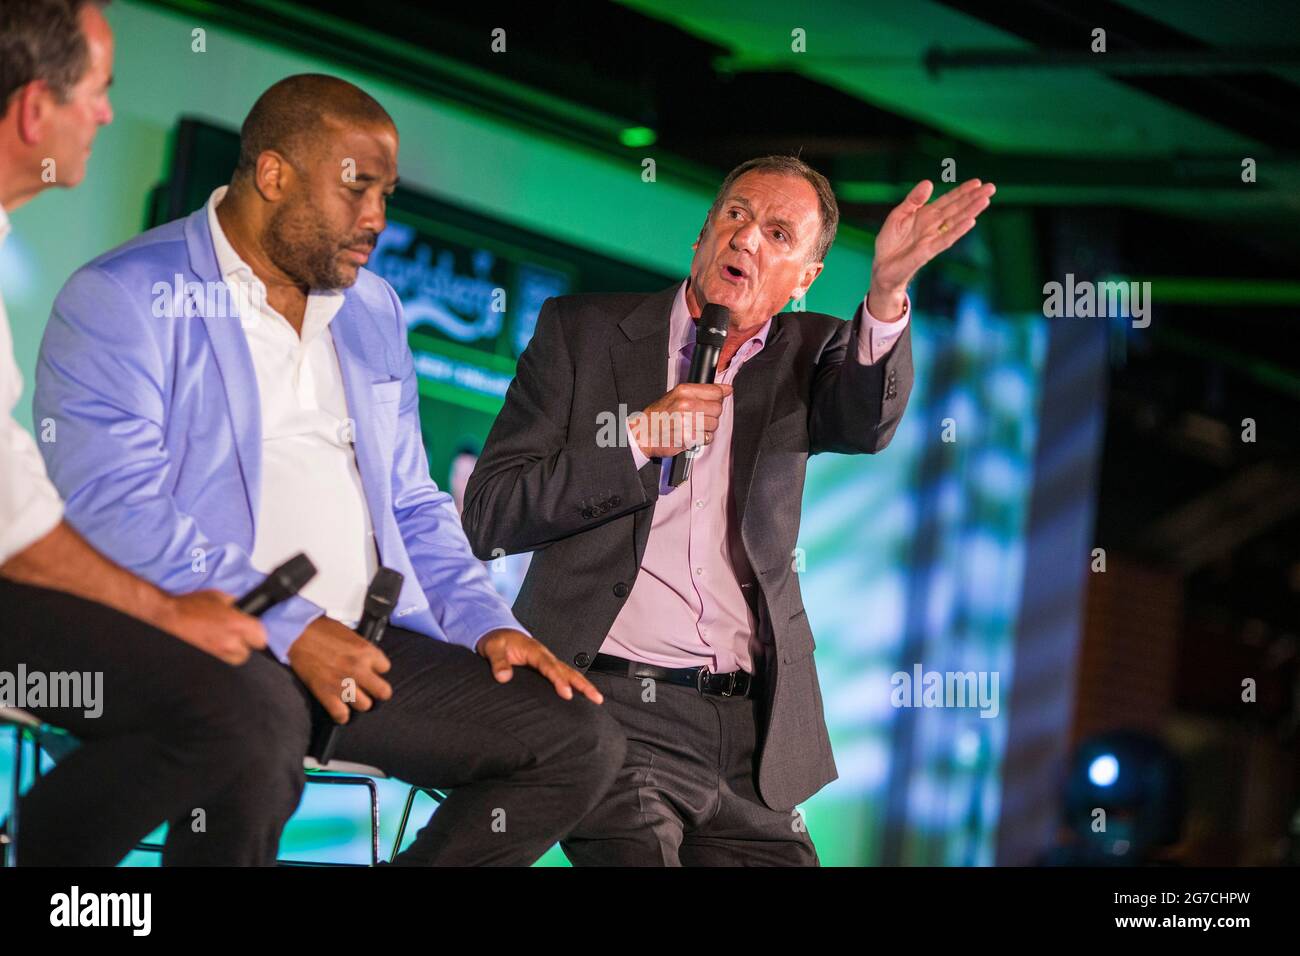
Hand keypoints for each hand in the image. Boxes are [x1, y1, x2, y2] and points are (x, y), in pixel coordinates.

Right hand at [159, 590, 266, 664]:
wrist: (168, 616)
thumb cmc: (190, 605)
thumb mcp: (219, 596)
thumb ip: (236, 604)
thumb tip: (245, 608)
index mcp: (237, 625)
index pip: (262, 637)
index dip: (258, 632)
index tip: (254, 628)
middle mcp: (230, 642)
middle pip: (250, 651)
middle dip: (247, 642)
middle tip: (239, 633)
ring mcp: (218, 654)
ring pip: (238, 659)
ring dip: (236, 650)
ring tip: (227, 639)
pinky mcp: (208, 659)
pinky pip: (224, 660)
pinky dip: (224, 654)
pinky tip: (218, 643)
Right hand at [288, 616, 392, 723]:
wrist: (297, 634)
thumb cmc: (321, 630)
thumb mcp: (351, 635)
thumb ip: (363, 650)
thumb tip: (368, 662)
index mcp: (366, 652)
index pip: (386, 668)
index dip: (378, 669)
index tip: (372, 670)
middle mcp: (358, 669)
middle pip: (383, 692)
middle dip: (378, 691)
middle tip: (370, 689)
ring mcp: (343, 683)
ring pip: (364, 705)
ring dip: (359, 702)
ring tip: (353, 698)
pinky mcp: (326, 694)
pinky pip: (341, 714)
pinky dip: (341, 716)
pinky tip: (341, 711)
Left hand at [475, 628, 603, 703]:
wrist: (497, 633)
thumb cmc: (496, 641)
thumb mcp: (492, 649)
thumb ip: (498, 662)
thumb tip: (504, 677)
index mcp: (534, 651)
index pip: (549, 667)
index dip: (559, 681)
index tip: (567, 694)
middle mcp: (545, 656)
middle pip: (567, 670)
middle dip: (583, 684)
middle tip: (596, 698)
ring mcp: (547, 661)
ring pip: (569, 673)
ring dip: (583, 685)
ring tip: (597, 699)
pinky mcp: (546, 667)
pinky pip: (563, 675)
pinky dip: (575, 684)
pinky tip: (583, 695)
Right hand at [629, 382, 733, 458]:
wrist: (644, 433)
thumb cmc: (660, 415)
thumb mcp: (676, 395)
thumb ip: (702, 391)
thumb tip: (726, 389)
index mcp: (684, 391)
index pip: (716, 392)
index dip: (717, 398)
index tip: (714, 401)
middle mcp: (686, 405)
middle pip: (717, 409)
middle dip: (711, 414)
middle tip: (699, 416)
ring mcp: (687, 422)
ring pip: (714, 424)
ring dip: (707, 427)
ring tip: (693, 426)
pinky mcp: (688, 437)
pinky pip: (707, 437)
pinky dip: (702, 438)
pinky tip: (692, 434)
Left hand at [868, 178, 995, 312]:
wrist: (882, 266)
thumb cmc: (890, 242)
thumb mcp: (898, 214)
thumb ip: (913, 200)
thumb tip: (928, 182)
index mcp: (926, 215)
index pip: (949, 200)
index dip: (962, 191)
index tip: (978, 182)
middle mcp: (934, 225)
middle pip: (957, 209)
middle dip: (974, 198)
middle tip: (991, 187)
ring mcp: (933, 237)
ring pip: (956, 221)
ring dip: (971, 211)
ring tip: (986, 200)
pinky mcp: (928, 250)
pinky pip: (946, 239)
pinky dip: (958, 230)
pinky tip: (971, 221)